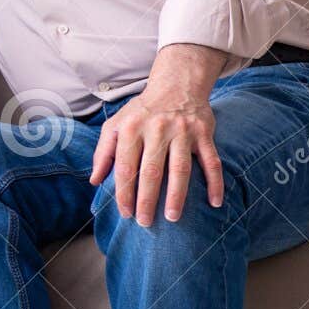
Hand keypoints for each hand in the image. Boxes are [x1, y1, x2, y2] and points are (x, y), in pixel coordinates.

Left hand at [89, 88, 223, 225]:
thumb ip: (103, 152)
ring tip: (172, 217)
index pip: (125, 167)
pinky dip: (215, 182)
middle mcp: (157, 130)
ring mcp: (182, 132)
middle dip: (147, 200)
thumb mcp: (116, 125)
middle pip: (151, 171)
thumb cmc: (142, 112)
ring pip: (180, 169)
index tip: (125, 213)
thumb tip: (94, 180)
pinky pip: (211, 161)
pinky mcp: (203, 133)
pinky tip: (214, 202)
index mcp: (131, 129)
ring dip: (176, 196)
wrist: (176, 85)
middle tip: (145, 223)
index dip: (124, 192)